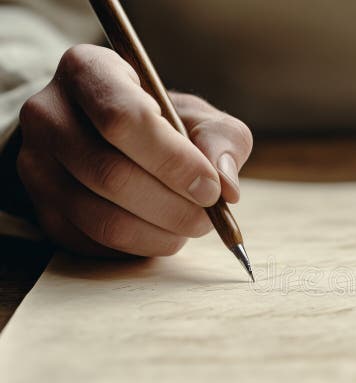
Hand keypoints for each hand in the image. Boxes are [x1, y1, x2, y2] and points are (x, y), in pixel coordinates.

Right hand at [17, 44, 252, 256]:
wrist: (112, 141)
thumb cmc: (163, 124)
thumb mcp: (198, 116)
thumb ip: (221, 139)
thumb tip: (226, 184)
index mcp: (88, 72)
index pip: (122, 118)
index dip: (173, 161)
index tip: (211, 187)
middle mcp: (48, 115)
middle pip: (111, 174)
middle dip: (173, 205)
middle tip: (208, 215)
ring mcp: (37, 166)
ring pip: (101, 217)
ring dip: (161, 232)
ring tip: (191, 225)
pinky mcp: (43, 210)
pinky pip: (95, 242)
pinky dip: (141, 246)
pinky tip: (164, 233)